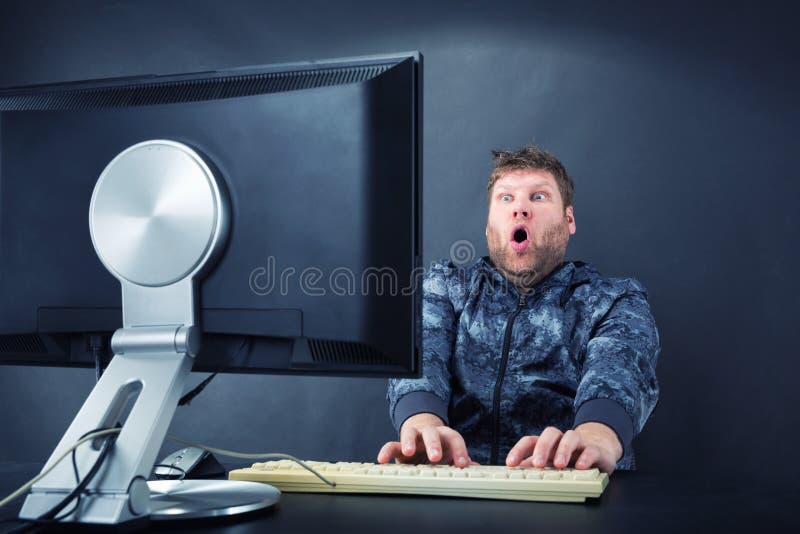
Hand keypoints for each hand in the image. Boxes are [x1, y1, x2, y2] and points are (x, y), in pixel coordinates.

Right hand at [377, 413, 476, 466]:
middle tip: (436, 457)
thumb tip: (476, 468)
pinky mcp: (399, 445)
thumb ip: (460, 460)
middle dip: (434, 444)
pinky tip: (382, 459)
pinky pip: (391, 445)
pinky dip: (386, 451)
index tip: (463, 463)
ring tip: (408, 452)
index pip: (454, 438)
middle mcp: (429, 433)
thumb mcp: (451, 454)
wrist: (421, 435)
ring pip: (410, 433)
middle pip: (432, 433)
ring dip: (409, 442)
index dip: (459, 450)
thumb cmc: (439, 448)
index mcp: (445, 435)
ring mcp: (413, 437)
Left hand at [505, 423, 622, 472]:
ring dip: (563, 450)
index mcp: (547, 443)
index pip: (530, 441)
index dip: (518, 450)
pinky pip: (590, 450)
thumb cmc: (569, 458)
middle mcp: (561, 439)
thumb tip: (514, 476)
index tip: (511, 463)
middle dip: (542, 448)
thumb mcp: (550, 464)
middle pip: (550, 433)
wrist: (598, 451)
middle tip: (537, 464)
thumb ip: (533, 468)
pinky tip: (580, 467)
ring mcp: (579, 443)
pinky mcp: (595, 450)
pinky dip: (585, 457)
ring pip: (570, 437)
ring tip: (559, 465)